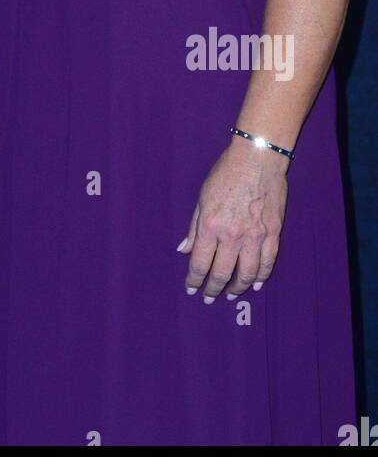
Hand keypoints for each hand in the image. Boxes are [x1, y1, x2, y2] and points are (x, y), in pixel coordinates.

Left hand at [177, 137, 288, 300]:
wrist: (257, 159)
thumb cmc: (226, 173)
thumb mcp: (202, 198)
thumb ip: (194, 227)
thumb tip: (184, 250)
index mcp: (211, 225)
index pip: (200, 263)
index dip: (194, 280)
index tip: (191, 289)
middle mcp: (232, 235)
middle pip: (222, 273)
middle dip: (213, 289)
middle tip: (209, 298)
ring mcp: (255, 236)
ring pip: (247, 273)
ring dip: (238, 287)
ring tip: (231, 294)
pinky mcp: (273, 233)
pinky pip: (268, 262)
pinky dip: (262, 276)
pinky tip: (256, 284)